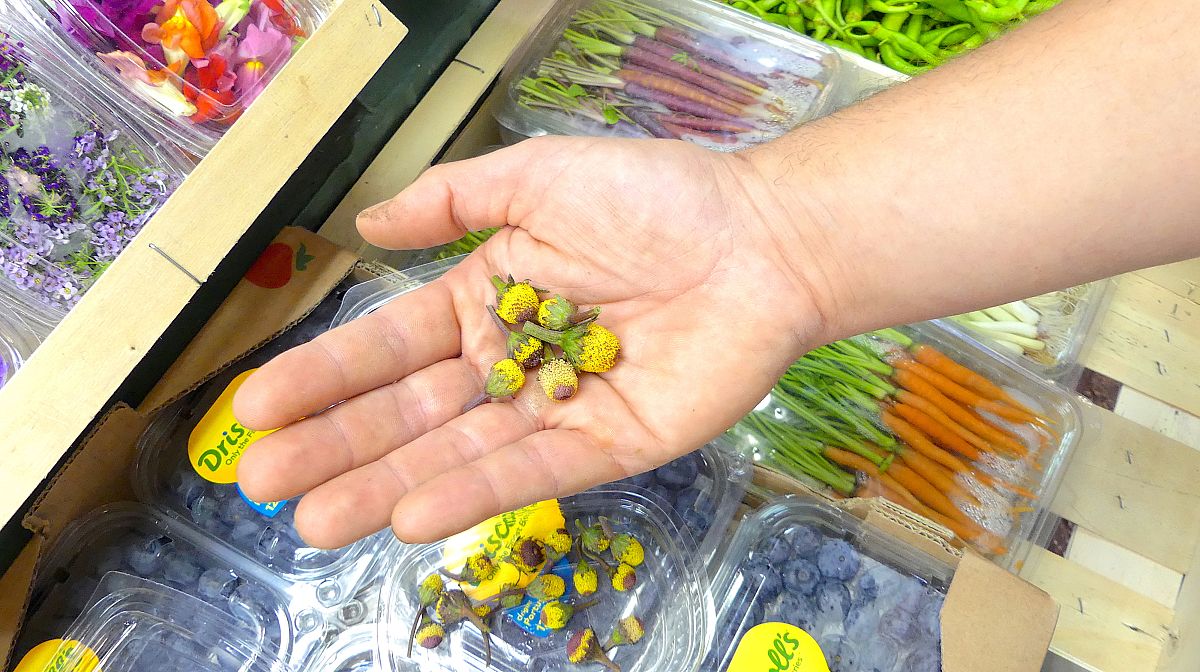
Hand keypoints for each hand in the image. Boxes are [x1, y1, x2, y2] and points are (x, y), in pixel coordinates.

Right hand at [233, 136, 839, 546]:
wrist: (762, 239)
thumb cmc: (655, 197)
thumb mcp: (537, 178)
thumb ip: (451, 202)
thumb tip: (365, 222)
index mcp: (488, 300)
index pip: (391, 346)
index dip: (324, 375)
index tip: (255, 407)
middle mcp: (512, 361)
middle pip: (411, 413)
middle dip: (336, 447)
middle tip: (262, 483)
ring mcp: (557, 410)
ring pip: (460, 454)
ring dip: (384, 487)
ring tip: (313, 521)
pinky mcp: (610, 447)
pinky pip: (534, 474)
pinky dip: (476, 495)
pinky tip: (413, 518)